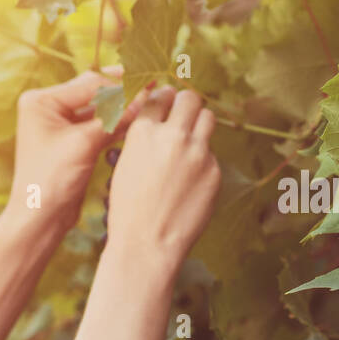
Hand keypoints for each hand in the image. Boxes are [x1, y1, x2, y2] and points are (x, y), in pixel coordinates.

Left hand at [7, 67, 148, 236]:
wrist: (41, 218)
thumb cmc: (52, 180)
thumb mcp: (84, 144)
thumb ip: (114, 117)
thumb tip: (145, 94)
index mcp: (42, 101)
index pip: (90, 84)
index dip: (122, 83)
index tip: (151, 79)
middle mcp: (48, 108)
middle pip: (94, 92)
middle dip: (123, 90)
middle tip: (154, 82)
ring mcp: (61, 125)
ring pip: (100, 109)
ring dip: (123, 107)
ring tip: (153, 99)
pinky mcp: (73, 142)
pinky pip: (100, 126)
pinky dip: (118, 123)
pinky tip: (141, 118)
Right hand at [104, 87, 220, 276]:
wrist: (147, 243)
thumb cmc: (127, 210)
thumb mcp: (124, 167)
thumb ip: (142, 141)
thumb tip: (157, 124)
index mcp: (143, 133)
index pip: (159, 96)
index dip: (163, 99)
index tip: (166, 103)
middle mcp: (172, 136)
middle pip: (189, 98)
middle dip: (186, 104)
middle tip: (183, 114)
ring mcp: (197, 152)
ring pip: (208, 118)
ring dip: (199, 124)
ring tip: (191, 141)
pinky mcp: (214, 171)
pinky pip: (211, 155)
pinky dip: (202, 162)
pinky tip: (190, 182)